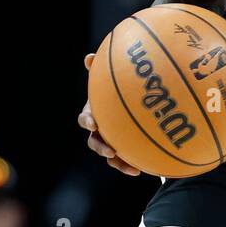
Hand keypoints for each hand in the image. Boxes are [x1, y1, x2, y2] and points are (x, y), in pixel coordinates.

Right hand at [78, 53, 140, 175]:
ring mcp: (111, 142)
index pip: (85, 119)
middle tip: (111, 151)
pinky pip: (124, 162)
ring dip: (116, 162)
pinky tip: (140, 170)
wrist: (135, 108)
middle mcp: (100, 130)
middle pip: (94, 142)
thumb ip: (103, 69)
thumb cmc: (121, 89)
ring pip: (109, 156)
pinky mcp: (124, 151)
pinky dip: (129, 166)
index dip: (87, 122)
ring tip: (128, 167)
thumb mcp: (113, 79)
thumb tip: (89, 56)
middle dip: (100, 147)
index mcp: (95, 113)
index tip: (93, 123)